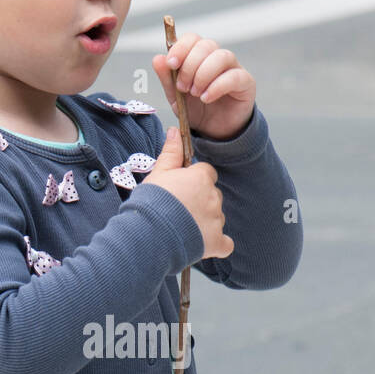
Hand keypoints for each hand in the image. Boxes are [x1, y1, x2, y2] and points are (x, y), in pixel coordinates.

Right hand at [141, 127, 233, 259]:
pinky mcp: (216, 242)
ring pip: (216, 217)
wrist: (150, 233)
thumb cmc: (152, 201)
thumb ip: (170, 152)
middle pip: (212, 194)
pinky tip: (201, 242)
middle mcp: (214, 197)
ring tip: (181, 227)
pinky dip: (216, 242)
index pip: (206, 173)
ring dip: (204, 220)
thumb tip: (175, 131)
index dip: (193, 179)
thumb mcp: (158, 172)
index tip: (180, 187)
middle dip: (200, 200)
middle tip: (178, 208)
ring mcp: (217, 221)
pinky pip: (224, 242)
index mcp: (202, 178)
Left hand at [152, 33, 255, 141]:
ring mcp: (234, 68)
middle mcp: (217, 57)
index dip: (180, 47)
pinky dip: (216, 87)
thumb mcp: (175, 95)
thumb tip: (158, 58)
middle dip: (190, 66)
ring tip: (195, 93)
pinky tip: (206, 98)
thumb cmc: (195, 108)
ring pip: (221, 56)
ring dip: (203, 75)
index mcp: (199, 56)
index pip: (192, 38)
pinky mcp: (246, 82)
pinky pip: (234, 76)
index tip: (171, 64)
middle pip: (206, 45)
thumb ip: (167, 78)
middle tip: (183, 87)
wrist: (213, 130)